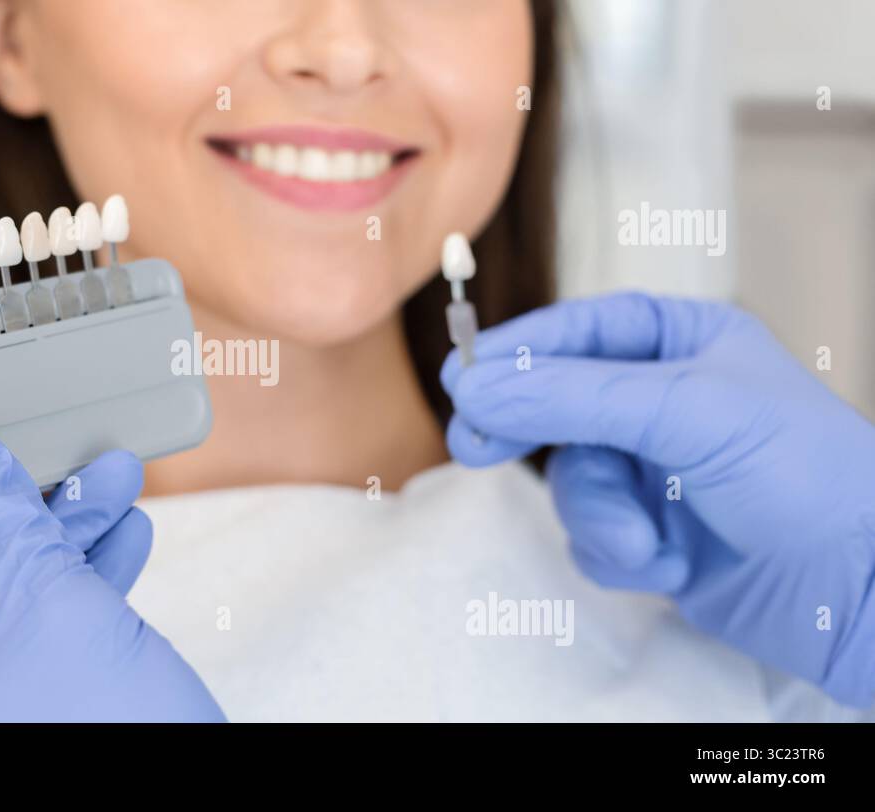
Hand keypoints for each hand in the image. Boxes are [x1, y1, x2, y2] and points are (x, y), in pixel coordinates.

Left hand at [0, 429, 223, 721]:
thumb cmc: (97, 744)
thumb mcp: (49, 617)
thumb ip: (3, 530)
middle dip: (13, 499)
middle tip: (58, 447)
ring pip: (13, 590)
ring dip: (66, 529)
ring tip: (115, 478)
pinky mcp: (45, 707)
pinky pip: (53, 627)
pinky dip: (90, 577)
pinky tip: (126, 536)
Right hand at [441, 292, 874, 706]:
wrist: (860, 590)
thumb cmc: (796, 474)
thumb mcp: (686, 412)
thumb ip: (573, 396)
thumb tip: (473, 388)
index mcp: (687, 344)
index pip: (585, 330)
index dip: (521, 349)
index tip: (462, 375)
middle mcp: (666, 400)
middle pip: (561, 403)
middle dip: (528, 430)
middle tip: (472, 445)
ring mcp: (657, 469)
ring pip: (574, 479)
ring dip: (601, 515)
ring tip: (645, 540)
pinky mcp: (653, 533)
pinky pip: (592, 534)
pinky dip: (620, 553)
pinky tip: (667, 568)